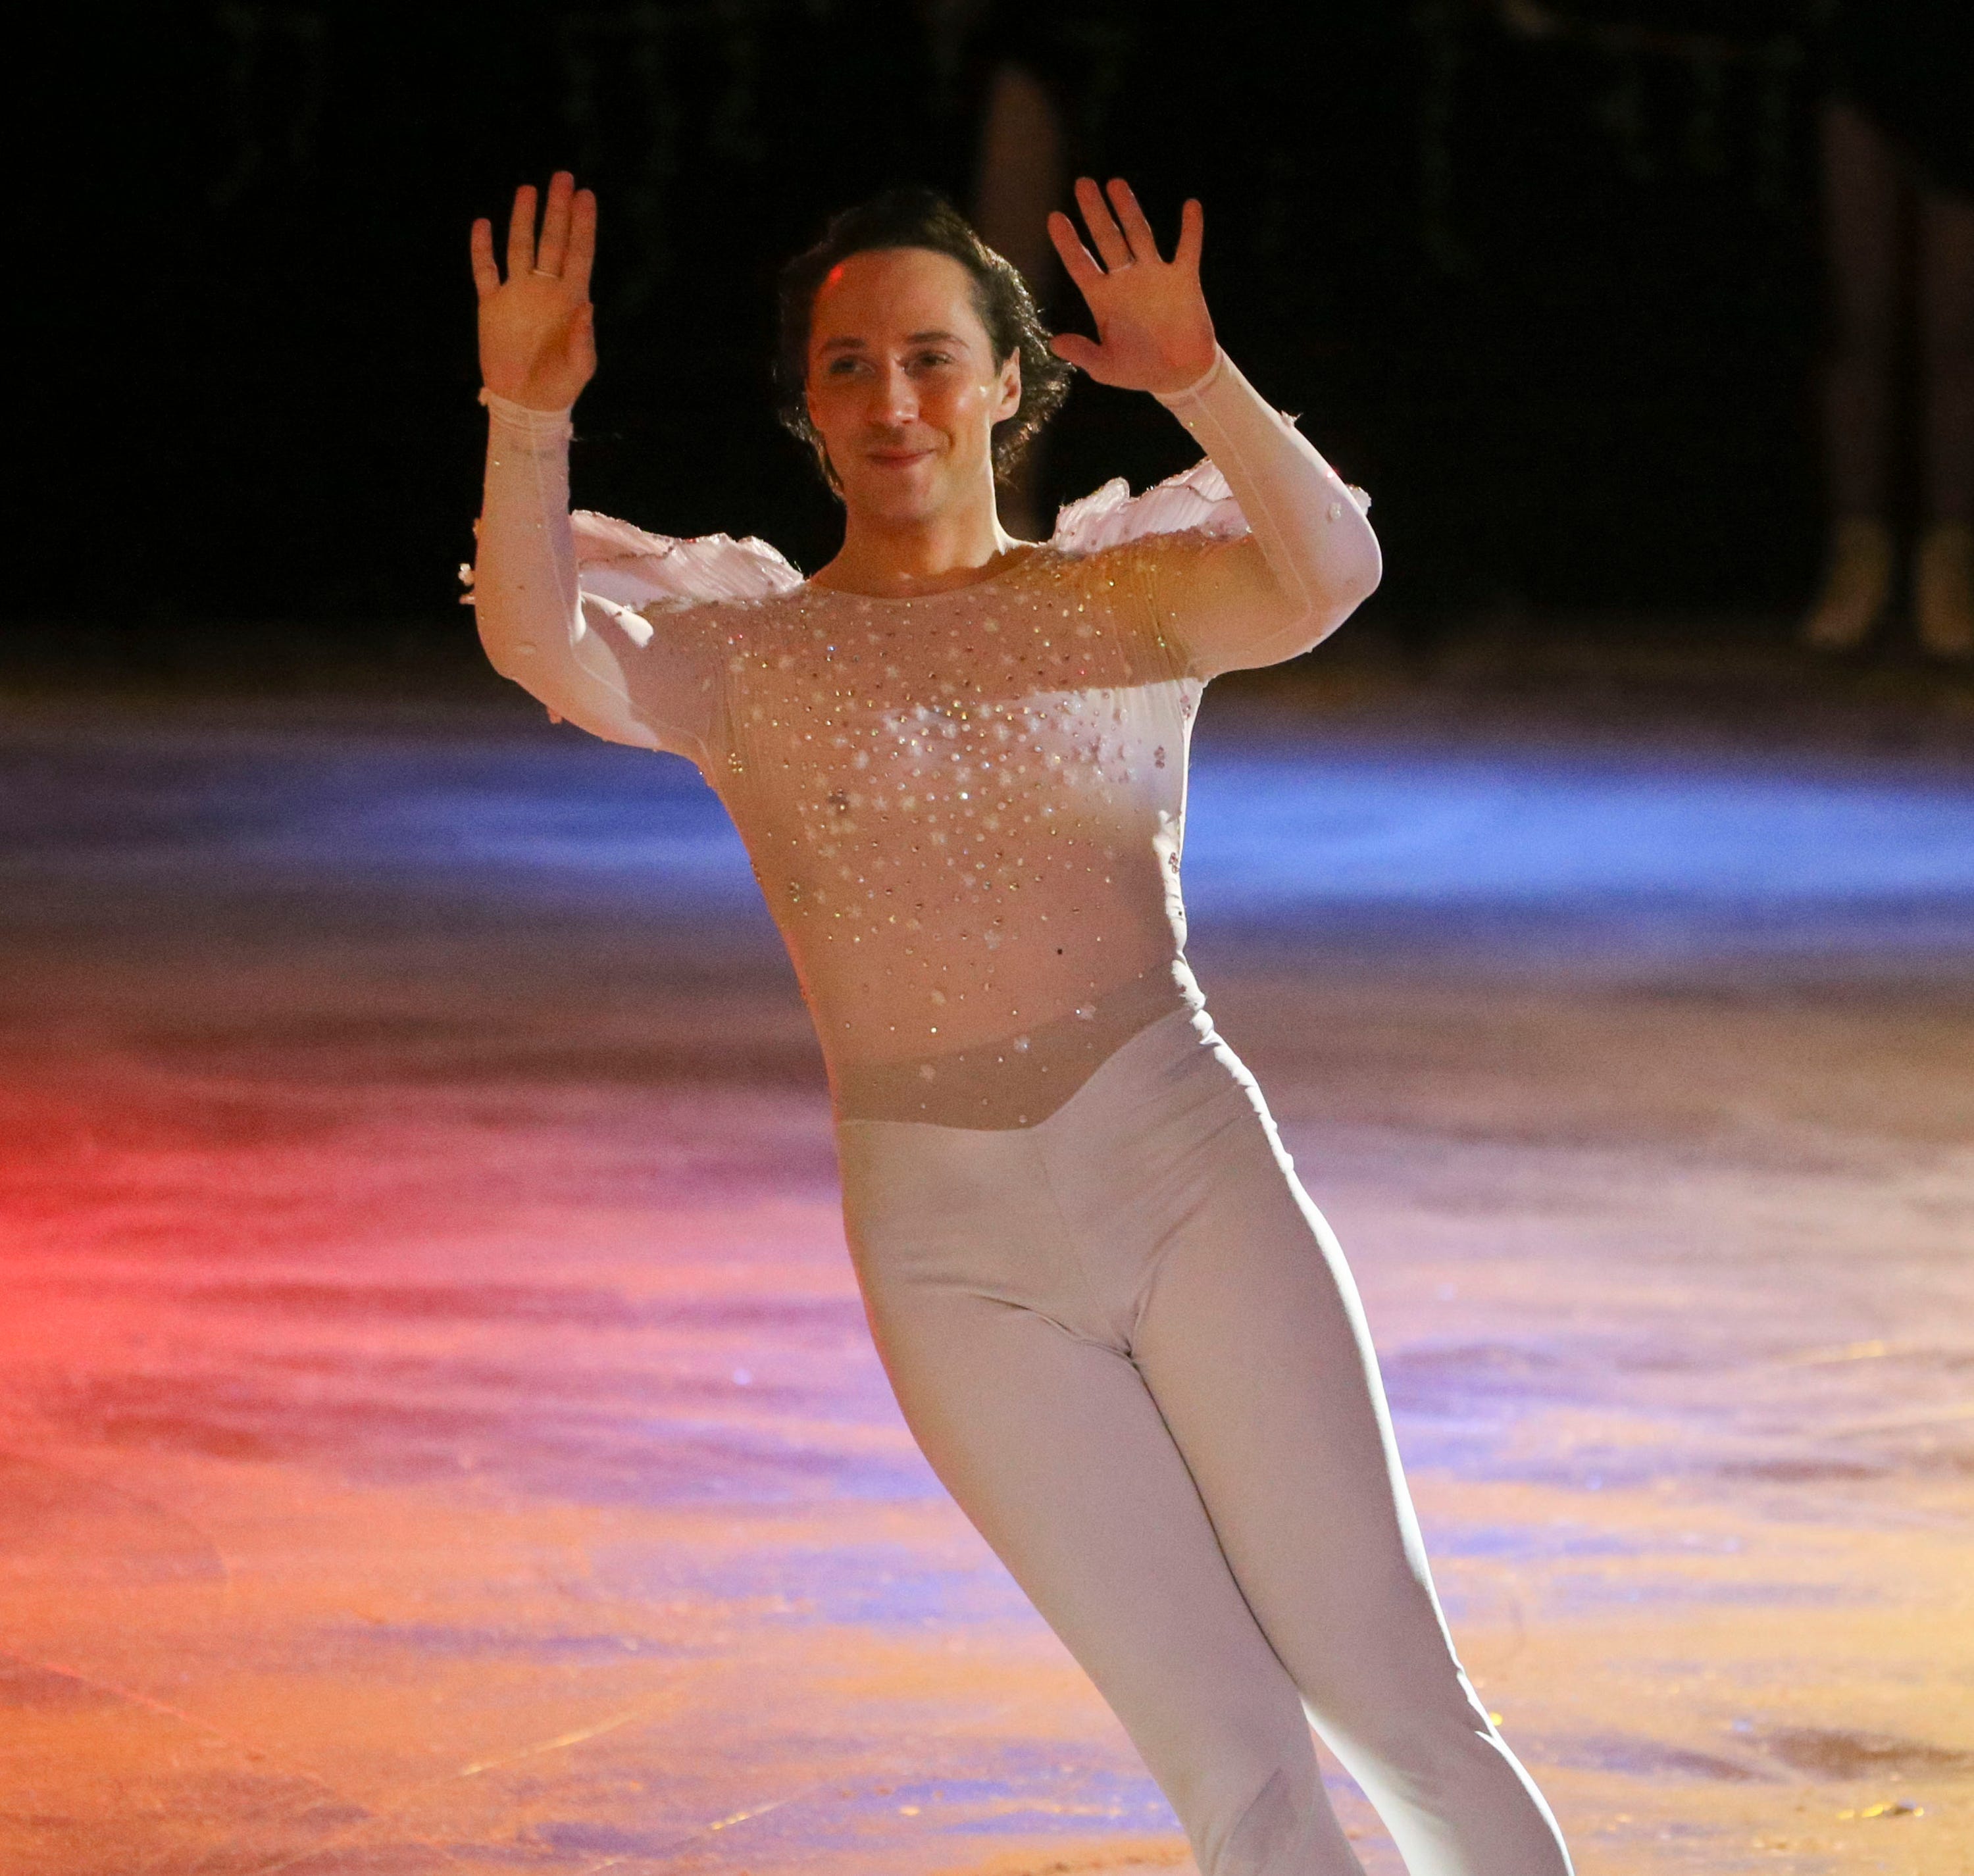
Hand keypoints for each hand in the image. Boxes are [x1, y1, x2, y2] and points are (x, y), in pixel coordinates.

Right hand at [470, 171, 596, 411]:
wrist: (526, 404)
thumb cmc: (560, 386)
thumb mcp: (580, 367)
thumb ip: (584, 339)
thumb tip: (587, 306)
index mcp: (570, 300)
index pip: (578, 254)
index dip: (583, 226)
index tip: (586, 196)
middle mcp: (545, 290)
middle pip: (552, 241)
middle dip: (558, 211)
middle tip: (563, 177)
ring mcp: (518, 294)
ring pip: (520, 247)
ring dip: (524, 220)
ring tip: (528, 190)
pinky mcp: (492, 306)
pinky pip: (485, 271)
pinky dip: (482, 249)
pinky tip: (483, 224)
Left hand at [1047, 177, 1215, 394]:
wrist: (1178, 375)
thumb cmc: (1138, 370)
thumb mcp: (1106, 368)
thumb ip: (1083, 353)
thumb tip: (1054, 342)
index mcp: (1103, 297)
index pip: (1080, 264)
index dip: (1067, 243)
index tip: (1054, 217)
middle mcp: (1125, 280)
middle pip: (1107, 239)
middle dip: (1095, 213)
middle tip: (1083, 184)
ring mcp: (1154, 276)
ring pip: (1139, 234)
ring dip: (1129, 210)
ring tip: (1116, 183)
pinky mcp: (1183, 280)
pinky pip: (1187, 249)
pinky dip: (1191, 230)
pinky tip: (1190, 206)